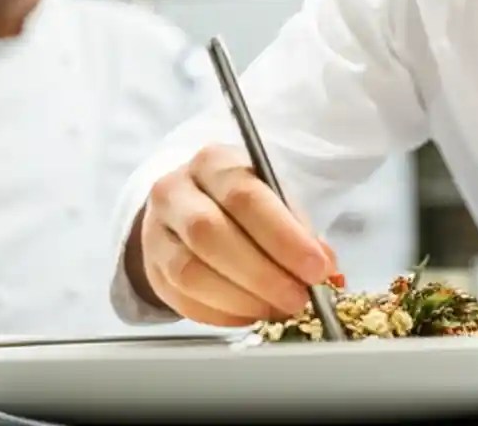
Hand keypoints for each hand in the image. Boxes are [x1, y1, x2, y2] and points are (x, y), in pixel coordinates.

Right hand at [124, 143, 335, 326]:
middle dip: (262, 274)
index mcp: (213, 162)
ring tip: (276, 309)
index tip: (315, 269)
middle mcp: (175, 191)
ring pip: (190, 272)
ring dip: (242, 299)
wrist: (190, 205)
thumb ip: (298, 230)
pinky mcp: (151, 268)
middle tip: (298, 298)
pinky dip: (222, 314)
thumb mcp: (274, 198)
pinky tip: (251, 314)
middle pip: (210, 234)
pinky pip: (181, 299)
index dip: (283, 238)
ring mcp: (155, 231)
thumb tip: (326, 270)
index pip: (245, 197)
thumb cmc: (244, 203)